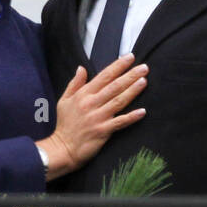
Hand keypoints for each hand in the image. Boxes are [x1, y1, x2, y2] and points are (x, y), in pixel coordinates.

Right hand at [41, 54, 147, 177]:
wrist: (63, 148)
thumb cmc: (64, 125)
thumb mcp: (64, 100)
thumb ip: (75, 83)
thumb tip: (81, 68)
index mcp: (84, 95)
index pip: (104, 76)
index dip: (118, 66)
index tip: (129, 58)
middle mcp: (92, 104)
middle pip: (114, 86)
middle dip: (130, 75)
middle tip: (144, 68)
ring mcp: (98, 117)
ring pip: (119, 101)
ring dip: (132, 91)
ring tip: (144, 81)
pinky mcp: (103, 131)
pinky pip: (120, 122)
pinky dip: (131, 117)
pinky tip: (142, 111)